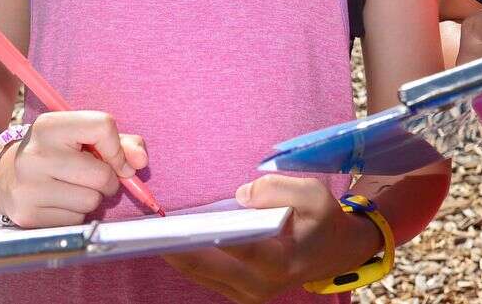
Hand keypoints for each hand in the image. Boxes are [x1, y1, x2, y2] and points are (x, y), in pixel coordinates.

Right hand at [0, 111, 147, 227]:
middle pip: (101, 173)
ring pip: (91, 201)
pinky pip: (76, 220)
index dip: (118, 148)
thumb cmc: (55, 153)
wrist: (2, 176)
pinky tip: (61, 202)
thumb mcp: (81, 136)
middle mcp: (35, 155)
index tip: (116, 159)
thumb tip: (140, 162)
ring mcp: (28, 187)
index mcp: (50, 126)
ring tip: (75, 189)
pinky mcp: (28, 216)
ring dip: (93, 198)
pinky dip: (77, 214)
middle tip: (95, 178)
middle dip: (108, 180)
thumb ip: (120, 142)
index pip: (102, 126)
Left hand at [163, 175, 378, 303]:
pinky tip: (171, 238)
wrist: (334, 252)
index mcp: (279, 261)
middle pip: (206, 266)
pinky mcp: (238, 292)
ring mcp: (247, 293)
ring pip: (200, 274)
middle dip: (175, 247)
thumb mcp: (313, 193)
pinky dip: (187, 257)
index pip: (237, 248)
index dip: (205, 236)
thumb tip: (240, 195)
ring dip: (175, 253)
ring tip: (150, 231)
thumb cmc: (321, 219)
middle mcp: (259, 285)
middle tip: (147, 228)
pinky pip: (205, 275)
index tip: (177, 224)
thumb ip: (277, 188)